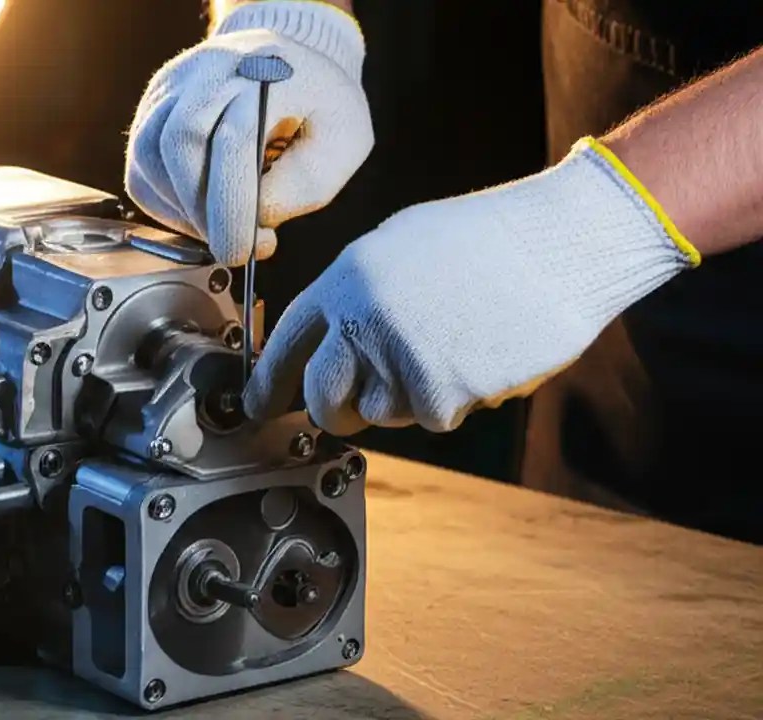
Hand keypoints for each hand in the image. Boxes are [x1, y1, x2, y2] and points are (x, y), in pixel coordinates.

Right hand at [124, 1, 371, 266]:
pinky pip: (142, 164)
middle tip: (231, 243)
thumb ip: (303, 186)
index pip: (235, 141)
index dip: (231, 207)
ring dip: (179, 209)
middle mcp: (210, 68)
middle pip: (180, 144)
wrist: (291, 64)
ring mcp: (174, 84)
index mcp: (265, 69)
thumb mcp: (342, 144)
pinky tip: (197, 213)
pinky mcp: (154, 106)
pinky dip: (164, 201)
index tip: (240, 250)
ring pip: (150, 155)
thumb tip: (253, 220)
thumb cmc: (320, 107)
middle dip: (201, 211)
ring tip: (218, 227)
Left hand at [243, 137, 700, 433]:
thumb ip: (358, 295)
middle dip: (333, 411)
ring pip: (382, 411)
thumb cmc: (489, 240)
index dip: (271, 381)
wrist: (563, 243)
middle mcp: (362, 320)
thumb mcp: (401, 246)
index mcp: (347, 278)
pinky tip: (479, 356)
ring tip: (451, 345)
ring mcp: (399, 358)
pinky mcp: (441, 391)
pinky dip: (455, 400)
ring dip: (408, 398)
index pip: (286, 342)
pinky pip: (432, 418)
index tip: (262, 405)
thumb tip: (328, 344)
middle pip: (321, 397)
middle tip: (351, 408)